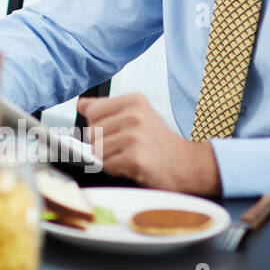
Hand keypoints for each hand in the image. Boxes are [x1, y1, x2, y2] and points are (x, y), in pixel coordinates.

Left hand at [76, 92, 221, 194]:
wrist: (188, 165)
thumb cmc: (159, 142)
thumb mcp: (136, 116)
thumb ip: (107, 109)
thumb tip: (81, 104)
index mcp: (134, 100)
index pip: (92, 111)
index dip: (98, 126)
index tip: (114, 132)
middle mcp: (134, 115)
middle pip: (91, 132)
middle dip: (103, 145)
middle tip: (126, 147)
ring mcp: (135, 136)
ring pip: (97, 150)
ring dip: (110, 158)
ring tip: (130, 156)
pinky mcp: (135, 157)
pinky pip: (107, 165)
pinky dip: (117, 169)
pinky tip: (134, 165)